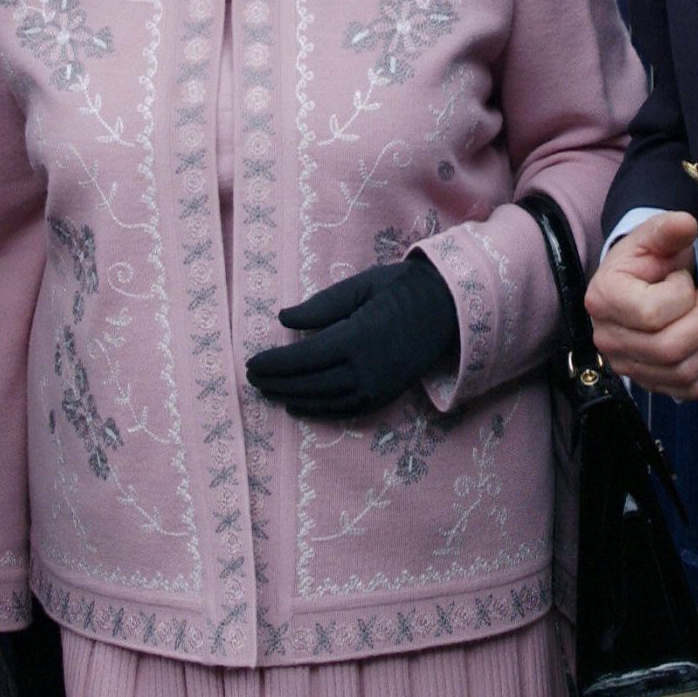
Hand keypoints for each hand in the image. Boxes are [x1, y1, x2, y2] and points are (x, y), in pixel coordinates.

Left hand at [243, 256, 459, 417]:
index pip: (304, 358)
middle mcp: (366, 370)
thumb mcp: (361, 285)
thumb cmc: (400, 289)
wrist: (447, 310)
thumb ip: (322, 305)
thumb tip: (283, 319)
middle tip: (250, 378)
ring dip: (291, 397)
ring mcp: (376, 388)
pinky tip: (296, 406)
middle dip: (276, 382)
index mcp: (357, 338)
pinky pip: (343, 410)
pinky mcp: (384, 397)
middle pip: (309, 383)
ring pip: (323, 400)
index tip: (251, 362)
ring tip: (267, 391)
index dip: (275, 364)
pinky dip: (317, 411)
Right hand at [585, 211, 697, 399]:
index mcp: (604, 299)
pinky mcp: (647, 383)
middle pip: (670, 349)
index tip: (684, 277)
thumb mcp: (652, 237)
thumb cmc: (645, 260)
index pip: (652, 313)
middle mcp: (608, 339)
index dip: (683, 294)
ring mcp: (626, 366)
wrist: (636, 284)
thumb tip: (686, 223)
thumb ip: (667, 229)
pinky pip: (689, 390)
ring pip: (682, 372)